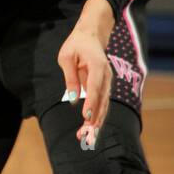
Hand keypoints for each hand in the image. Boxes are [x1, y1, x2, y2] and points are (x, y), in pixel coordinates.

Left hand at [57, 25, 111, 149]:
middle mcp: (106, 75)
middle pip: (103, 100)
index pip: (95, 87)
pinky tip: (90, 129)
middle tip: (86, 135)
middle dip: (95, 119)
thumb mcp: (66, 57)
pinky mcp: (105, 86)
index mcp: (97, 65)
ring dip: (97, 122)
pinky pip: (102, 103)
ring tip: (87, 138)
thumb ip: (70, 78)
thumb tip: (73, 99)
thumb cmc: (76, 45)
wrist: (91, 35)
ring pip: (104, 105)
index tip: (86, 117)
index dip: (91, 103)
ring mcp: (108, 81)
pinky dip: (98, 116)